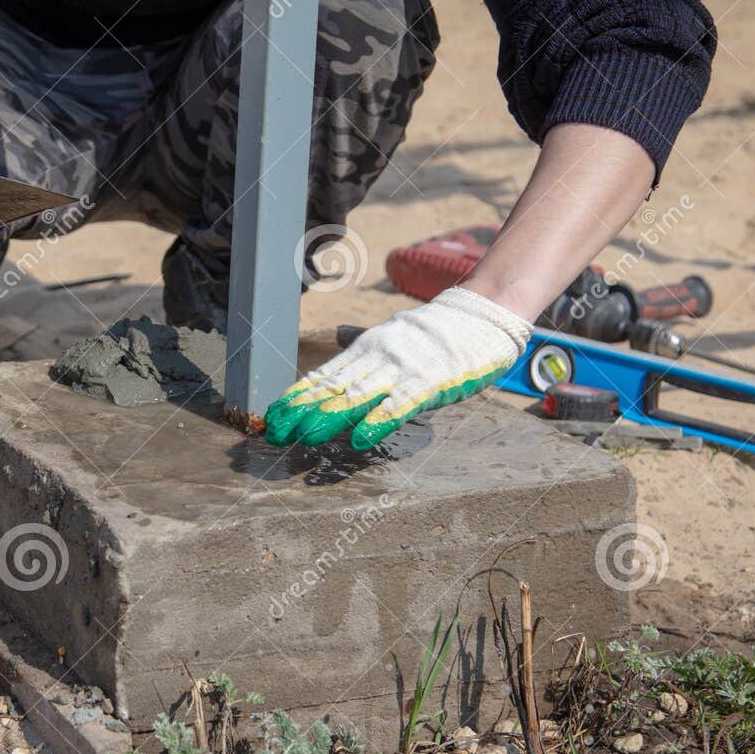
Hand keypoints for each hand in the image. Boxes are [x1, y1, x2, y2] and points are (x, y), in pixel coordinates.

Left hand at [264, 287, 531, 449]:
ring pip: (359, 395)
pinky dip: (378, 421)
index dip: (296, 397)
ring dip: (329, 417)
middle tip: (275, 432)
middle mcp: (377, 358)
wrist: (482, 314)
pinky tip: (360, 439)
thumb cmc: (437, 331)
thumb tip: (337, 337)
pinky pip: (400, 404)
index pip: (323, 376)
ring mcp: (403, 369)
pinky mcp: (431, 382)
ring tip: (304, 437)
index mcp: (366, 349)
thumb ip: (363, 344)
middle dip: (302, 411)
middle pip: (332, 387)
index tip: (272, 416)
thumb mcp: (392, 334)